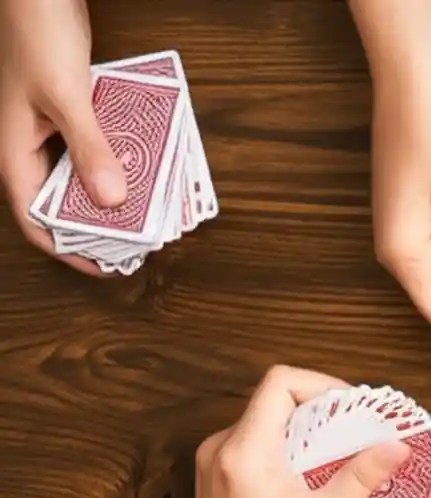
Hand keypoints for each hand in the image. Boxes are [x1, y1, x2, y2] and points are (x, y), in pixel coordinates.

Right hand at [0, 0, 124, 274]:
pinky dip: (121, 162)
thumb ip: (90, 147)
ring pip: (84, 177)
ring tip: (151, 212)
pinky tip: (148, 169)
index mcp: (16, 153)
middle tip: (140, 240)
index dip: (71, 250)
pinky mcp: (74, 115)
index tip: (110, 267)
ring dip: (114, 195)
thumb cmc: (39, 35)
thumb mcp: (69, 96)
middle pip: (65, 203)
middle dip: (100, 225)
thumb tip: (112, 200)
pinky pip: (98, 150)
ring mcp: (53, 131)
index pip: (37, 220)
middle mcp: (33, 148)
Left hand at [148, 366, 408, 497]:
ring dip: (307, 435)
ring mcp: (214, 470)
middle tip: (360, 433)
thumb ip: (363, 475)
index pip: (280, 383)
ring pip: (266, 428)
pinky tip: (314, 483)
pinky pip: (256, 451)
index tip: (354, 408)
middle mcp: (220, 453)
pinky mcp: (216, 489)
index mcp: (243, 452)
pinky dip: (289, 455)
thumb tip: (397, 445)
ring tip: (343, 460)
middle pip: (274, 403)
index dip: (322, 385)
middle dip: (322, 413)